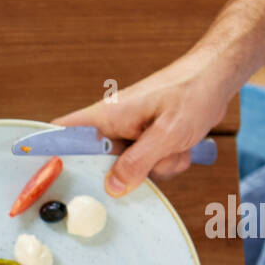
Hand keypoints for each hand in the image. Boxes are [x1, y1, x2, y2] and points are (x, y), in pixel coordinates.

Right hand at [52, 48, 235, 196]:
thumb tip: (113, 188)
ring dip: (154, 168)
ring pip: (128, 169)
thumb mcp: (167, 132)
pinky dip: (165, 163)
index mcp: (106, 116)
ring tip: (174, 147)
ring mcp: (129, 134)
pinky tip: (180, 147)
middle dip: (122, 175)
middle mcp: (112, 125)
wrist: (219, 76)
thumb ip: (138, 161)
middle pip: (96, 164)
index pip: (61, 134)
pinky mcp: (145, 141)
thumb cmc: (193, 91)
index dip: (47, 156)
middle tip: (144, 168)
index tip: (45, 182)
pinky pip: (147, 166)